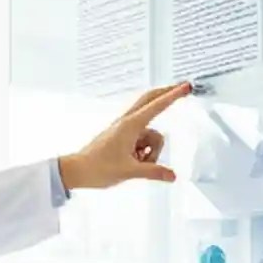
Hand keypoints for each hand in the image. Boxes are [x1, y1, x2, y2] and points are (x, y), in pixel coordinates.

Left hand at [57, 82, 191, 190]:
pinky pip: (143, 140)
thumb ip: (153, 172)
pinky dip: (145, 152)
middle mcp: (127, 123)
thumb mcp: (129, 172)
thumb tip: (172, 175)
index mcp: (130, 125)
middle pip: (151, 102)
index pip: (157, 106)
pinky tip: (134, 163)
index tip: (185, 86)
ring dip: (152, 149)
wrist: (76, 171)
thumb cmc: (98, 168)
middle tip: (183, 90)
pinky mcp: (122, 138)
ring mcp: (124, 130)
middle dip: (166, 96)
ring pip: (151, 133)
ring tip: (137, 164)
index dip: (173, 96)